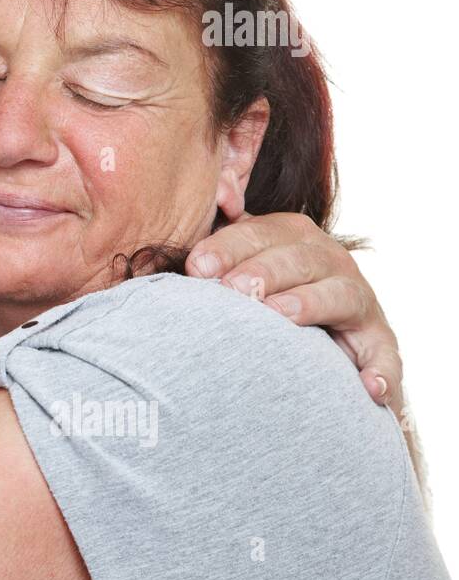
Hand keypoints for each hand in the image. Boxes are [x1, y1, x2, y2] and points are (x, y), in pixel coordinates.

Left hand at [186, 212, 402, 417]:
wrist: (316, 336)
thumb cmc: (261, 289)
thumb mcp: (241, 253)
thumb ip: (225, 227)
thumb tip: (221, 193)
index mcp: (291, 236)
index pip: (259, 233)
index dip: (227, 247)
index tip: (196, 267)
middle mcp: (328, 261)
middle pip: (297, 259)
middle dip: (263, 271)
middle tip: (232, 289)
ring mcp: (357, 299)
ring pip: (339, 294)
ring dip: (309, 304)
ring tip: (278, 315)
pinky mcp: (377, 339)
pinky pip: (383, 355)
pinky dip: (379, 370)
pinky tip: (368, 386)